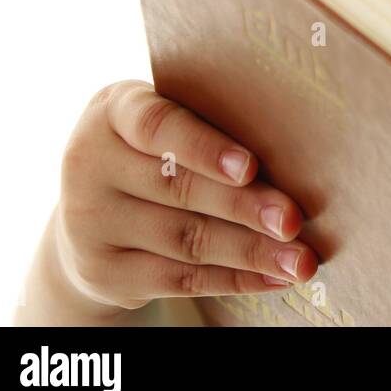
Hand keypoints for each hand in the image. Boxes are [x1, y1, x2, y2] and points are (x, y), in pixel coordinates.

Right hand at [36, 79, 318, 321]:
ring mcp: (91, 223)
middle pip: (177, 189)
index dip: (204, 148)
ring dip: (251, 252)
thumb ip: (210, 124)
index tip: (250, 167)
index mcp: (115, 111)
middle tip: (292, 220)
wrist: (90, 209)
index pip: (157, 126)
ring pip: (184, 240)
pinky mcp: (104, 272)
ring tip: (300, 260)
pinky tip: (275, 277)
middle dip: (244, 206)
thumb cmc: (158, 145)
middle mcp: (91, 164)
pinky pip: (179, 279)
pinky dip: (235, 279)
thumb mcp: (168, 118)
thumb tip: (296, 149)